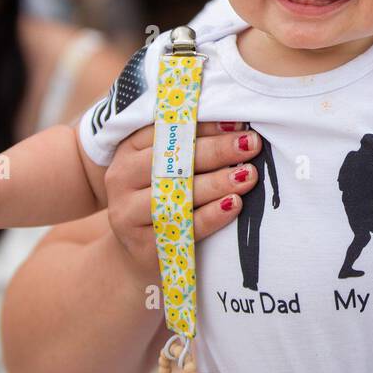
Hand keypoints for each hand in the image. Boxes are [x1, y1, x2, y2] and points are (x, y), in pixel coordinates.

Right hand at [104, 121, 264, 277]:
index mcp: (128, 150)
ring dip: (216, 183)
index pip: (167, 131)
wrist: (138, 249)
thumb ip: (189, 144)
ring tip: (248, 175)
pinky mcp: (142, 246)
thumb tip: (236, 126)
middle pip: (172, 161)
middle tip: (250, 145)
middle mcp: (121, 179)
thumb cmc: (160, 196)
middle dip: (217, 151)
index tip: (239, 124)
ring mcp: (127, 214)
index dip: (205, 126)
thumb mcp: (164, 166)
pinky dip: (211, 216)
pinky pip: (183, 228)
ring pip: (176, 195)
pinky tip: (234, 205)